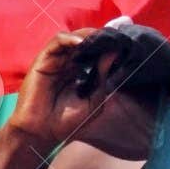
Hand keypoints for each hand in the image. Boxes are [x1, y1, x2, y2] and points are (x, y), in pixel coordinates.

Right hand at [7, 31, 127, 147]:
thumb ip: (103, 77)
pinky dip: (70, 39)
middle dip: (101, 37)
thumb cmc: (68, 121)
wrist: (43, 132)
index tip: (126, 43)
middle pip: (86, 42)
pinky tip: (82, 43)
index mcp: (81, 72)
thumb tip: (114, 54)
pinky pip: (56, 42)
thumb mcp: (94, 99)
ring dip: (88, 36)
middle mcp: (68, 63)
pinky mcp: (43, 60)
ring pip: (73, 39)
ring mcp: (56, 61)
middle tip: (117, 36)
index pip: (97, 53)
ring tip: (102, 37)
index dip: (109, 47)